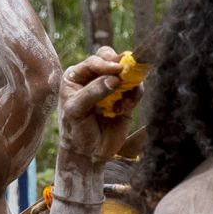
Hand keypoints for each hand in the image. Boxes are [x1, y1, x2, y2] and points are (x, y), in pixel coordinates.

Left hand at [57, 47, 135, 168]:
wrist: (89, 153)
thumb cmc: (76, 129)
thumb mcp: (77, 110)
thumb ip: (93, 92)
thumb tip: (115, 78)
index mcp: (77, 76)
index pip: (94, 61)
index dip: (105, 63)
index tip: (116, 70)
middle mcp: (94, 78)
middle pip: (111, 59)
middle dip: (120, 64)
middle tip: (125, 71)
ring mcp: (112, 88)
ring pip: (127, 73)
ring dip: (129, 83)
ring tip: (122, 102)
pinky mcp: (126, 100)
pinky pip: (137, 90)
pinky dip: (135, 96)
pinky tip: (125, 109)